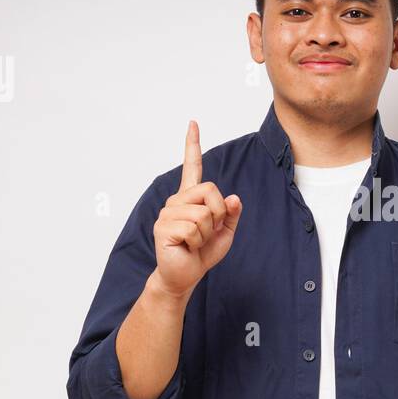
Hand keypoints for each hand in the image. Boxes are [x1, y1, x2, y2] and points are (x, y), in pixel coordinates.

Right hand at [151, 120, 242, 297]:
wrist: (185, 275)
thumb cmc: (202, 253)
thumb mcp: (225, 232)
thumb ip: (231, 214)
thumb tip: (234, 197)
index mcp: (191, 198)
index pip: (192, 166)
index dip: (192, 144)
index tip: (193, 123)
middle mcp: (177, 200)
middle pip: (210, 190)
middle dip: (219, 214)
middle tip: (207, 232)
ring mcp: (168, 213)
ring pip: (204, 213)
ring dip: (207, 232)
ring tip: (195, 241)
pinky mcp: (163, 228)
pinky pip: (194, 228)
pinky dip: (198, 241)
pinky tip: (187, 246)